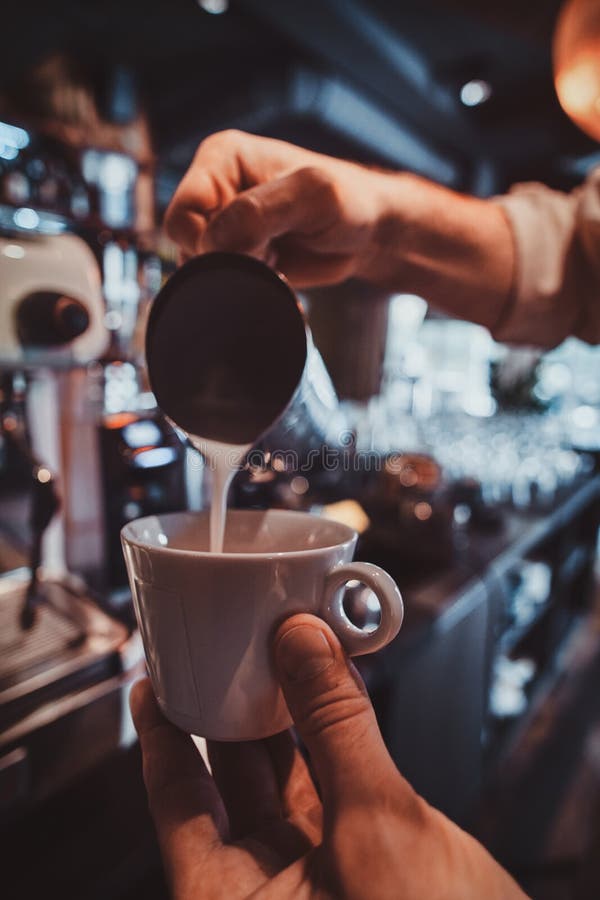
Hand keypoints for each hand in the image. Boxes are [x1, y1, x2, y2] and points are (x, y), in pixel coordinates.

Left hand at [130, 613, 526, 898]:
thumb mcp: (377, 829)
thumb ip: (337, 730)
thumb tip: (303, 645)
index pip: (177, 798)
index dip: (164, 730)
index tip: (156, 678)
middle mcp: (262, 896)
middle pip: (229, 783)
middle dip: (234, 709)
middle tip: (235, 645)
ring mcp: (311, 885)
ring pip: (282, 782)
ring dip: (287, 718)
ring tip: (283, 655)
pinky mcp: (356, 872)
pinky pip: (330, 791)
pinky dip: (331, 740)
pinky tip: (334, 694)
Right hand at [164, 129, 393, 286]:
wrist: (368, 232)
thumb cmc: (349, 201)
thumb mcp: (313, 195)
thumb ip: (259, 213)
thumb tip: (214, 244)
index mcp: (221, 158)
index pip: (182, 216)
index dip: (211, 243)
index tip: (256, 247)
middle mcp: (215, 188)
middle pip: (187, 246)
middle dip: (228, 261)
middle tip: (271, 252)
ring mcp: (223, 222)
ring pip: (202, 267)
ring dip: (240, 276)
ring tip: (276, 260)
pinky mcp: (236, 252)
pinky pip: (220, 281)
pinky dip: (247, 287)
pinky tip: (276, 274)